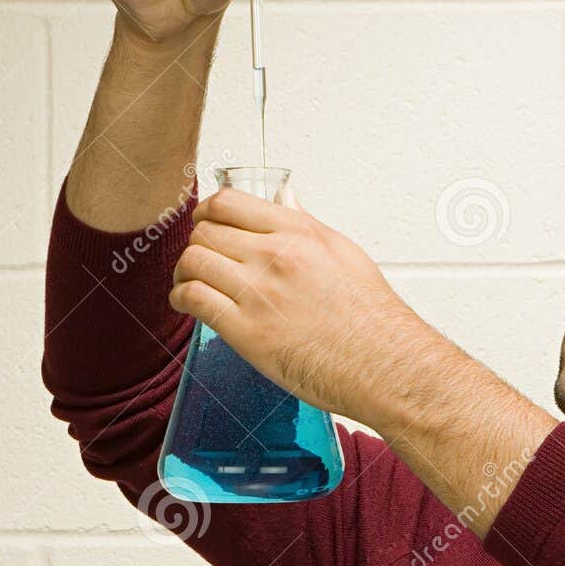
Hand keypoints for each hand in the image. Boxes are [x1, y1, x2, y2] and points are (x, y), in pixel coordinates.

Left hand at [168, 186, 429, 426]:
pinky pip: (194, 299)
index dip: (207, 213)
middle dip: (197, 243)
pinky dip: (181, 298)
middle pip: (204, 231)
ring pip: (193, 261)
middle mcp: (275, 257)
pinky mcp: (247, 331)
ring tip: (192, 283)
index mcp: (298, 233)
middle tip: (203, 260)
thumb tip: (283, 201)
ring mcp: (258, 293)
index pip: (228, 203)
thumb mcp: (342, 252)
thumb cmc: (370, 316)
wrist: (383, 363)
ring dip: (185, 272)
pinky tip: (188, 304)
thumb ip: (304, 223)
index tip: (206, 225)